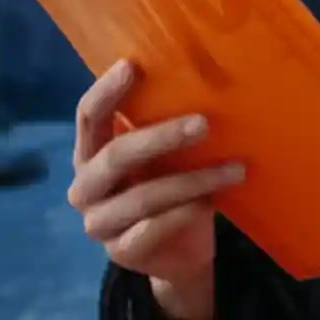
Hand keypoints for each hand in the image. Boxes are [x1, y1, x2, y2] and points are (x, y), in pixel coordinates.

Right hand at [68, 60, 244, 312]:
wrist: (178, 254)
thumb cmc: (168, 188)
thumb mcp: (162, 156)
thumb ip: (159, 126)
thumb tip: (200, 76)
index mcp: (88, 154)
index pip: (88, 116)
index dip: (106, 91)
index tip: (131, 65)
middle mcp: (84, 187)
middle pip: (116, 156)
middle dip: (161, 137)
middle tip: (204, 123)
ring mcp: (99, 223)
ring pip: (143, 197)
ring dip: (193, 180)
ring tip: (235, 169)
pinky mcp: (120, 252)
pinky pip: (153, 228)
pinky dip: (186, 213)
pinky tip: (213, 201)